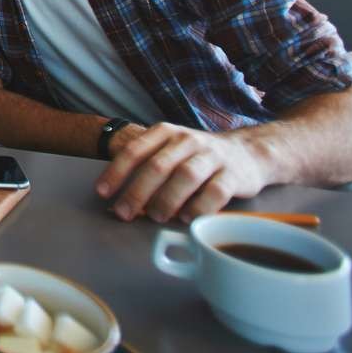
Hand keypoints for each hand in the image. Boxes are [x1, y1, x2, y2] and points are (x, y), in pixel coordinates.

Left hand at [95, 122, 268, 222]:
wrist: (249, 152)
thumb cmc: (198, 156)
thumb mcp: (171, 151)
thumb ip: (148, 168)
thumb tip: (121, 200)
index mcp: (166, 132)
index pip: (135, 150)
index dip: (116, 172)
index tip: (103, 193)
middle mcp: (188, 140)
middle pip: (158, 165)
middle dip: (137, 191)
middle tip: (123, 213)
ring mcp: (212, 156)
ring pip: (186, 176)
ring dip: (167, 199)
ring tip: (155, 217)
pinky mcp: (234, 175)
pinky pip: (215, 192)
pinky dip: (198, 208)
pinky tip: (186, 220)